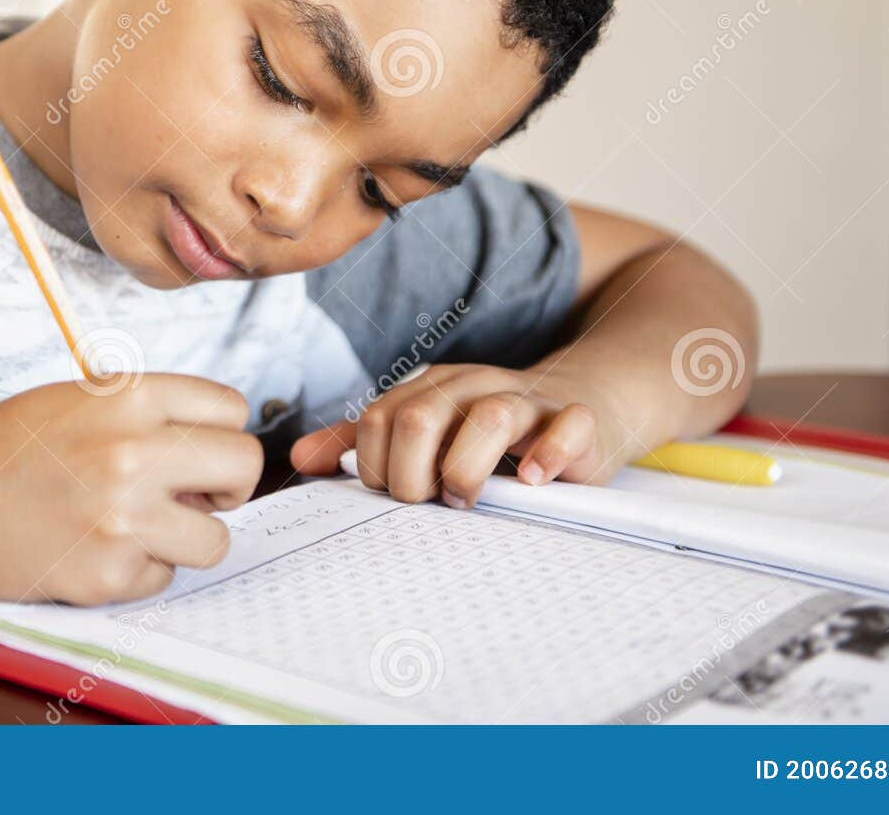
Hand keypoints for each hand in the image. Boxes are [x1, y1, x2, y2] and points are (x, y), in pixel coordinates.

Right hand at [0, 375, 259, 605]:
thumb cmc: (7, 449)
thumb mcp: (82, 399)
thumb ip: (152, 415)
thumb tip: (215, 455)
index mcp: (131, 397)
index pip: (232, 409)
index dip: (218, 434)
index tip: (196, 452)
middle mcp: (134, 451)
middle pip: (244, 466)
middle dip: (226, 486)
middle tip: (189, 495)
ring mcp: (124, 517)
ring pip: (216, 539)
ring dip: (186, 539)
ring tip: (135, 526)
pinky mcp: (109, 573)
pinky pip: (164, 578)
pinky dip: (137, 571)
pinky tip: (93, 549)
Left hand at [290, 362, 627, 507]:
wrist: (587, 403)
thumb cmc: (497, 431)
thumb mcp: (430, 430)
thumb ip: (366, 444)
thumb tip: (300, 459)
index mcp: (434, 389)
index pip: (380, 419)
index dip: (377, 465)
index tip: (396, 492)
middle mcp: (476, 387)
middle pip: (422, 416)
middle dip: (412, 473)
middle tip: (429, 501)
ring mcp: (530, 402)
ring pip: (489, 417)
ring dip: (467, 468)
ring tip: (466, 498)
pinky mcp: (580, 421)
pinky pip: (568, 428)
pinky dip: (549, 455)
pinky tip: (532, 481)